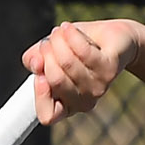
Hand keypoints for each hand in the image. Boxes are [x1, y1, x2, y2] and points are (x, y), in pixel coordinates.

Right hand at [22, 20, 142, 124]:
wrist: (111, 37)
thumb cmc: (76, 48)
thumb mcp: (48, 53)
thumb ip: (33, 61)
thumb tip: (34, 63)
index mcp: (66, 106)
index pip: (48, 116)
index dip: (40, 95)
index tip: (39, 74)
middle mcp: (83, 102)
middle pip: (55, 80)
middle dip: (46, 53)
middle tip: (48, 41)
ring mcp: (99, 88)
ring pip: (68, 63)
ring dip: (59, 41)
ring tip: (60, 31)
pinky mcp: (110, 69)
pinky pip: (84, 52)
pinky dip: (72, 35)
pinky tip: (69, 28)